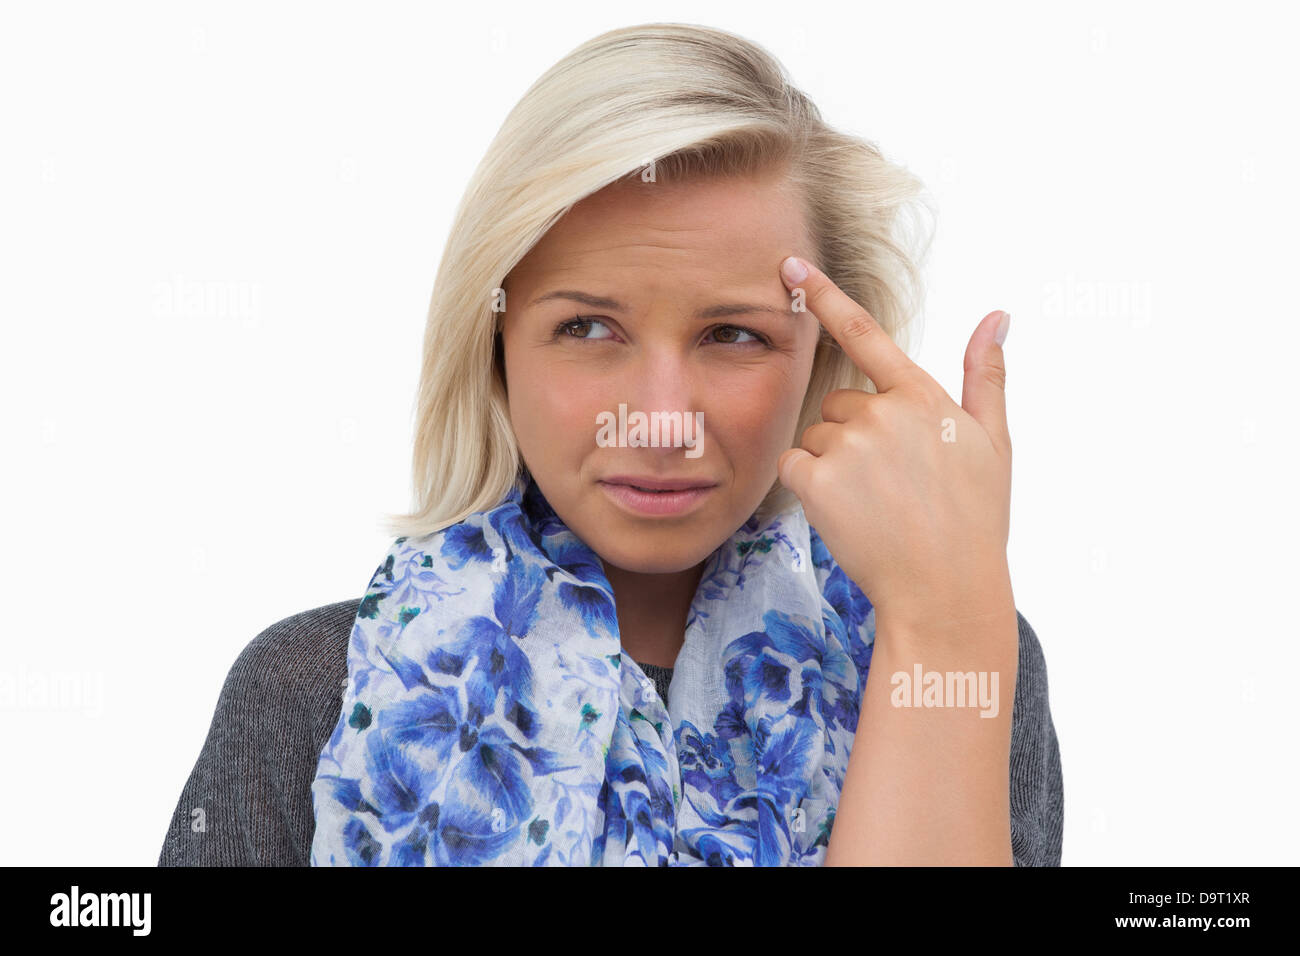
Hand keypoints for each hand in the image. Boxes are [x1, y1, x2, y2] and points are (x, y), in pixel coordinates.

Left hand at [776, 256, 1013, 637]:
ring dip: (833, 465)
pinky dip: (809, 487)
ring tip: (875, 504)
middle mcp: (883, 413)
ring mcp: (848, 446)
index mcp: (922, 397)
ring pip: (815, 438)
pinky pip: (794, 466)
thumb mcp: (993, 444)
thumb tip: (998, 317)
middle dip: (853, 437)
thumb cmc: (973, 519)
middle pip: (838, 405)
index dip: (823, 294)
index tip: (791, 264)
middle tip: (890, 483)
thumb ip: (987, 376)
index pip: (864, 332)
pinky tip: (847, 513)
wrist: (944, 590)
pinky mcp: (816, 481)